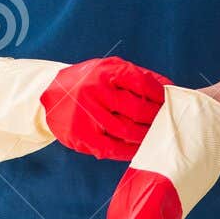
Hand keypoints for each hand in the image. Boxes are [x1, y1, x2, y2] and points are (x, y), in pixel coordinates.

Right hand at [40, 56, 165, 160]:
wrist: (50, 94)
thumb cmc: (88, 81)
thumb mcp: (108, 68)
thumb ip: (137, 75)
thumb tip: (168, 86)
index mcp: (104, 71)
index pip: (141, 83)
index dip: (159, 93)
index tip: (168, 100)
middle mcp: (95, 91)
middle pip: (137, 108)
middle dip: (156, 116)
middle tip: (165, 119)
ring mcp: (87, 114)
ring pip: (127, 130)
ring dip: (146, 134)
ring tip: (155, 133)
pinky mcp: (82, 135)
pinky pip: (113, 148)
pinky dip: (130, 149)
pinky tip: (139, 147)